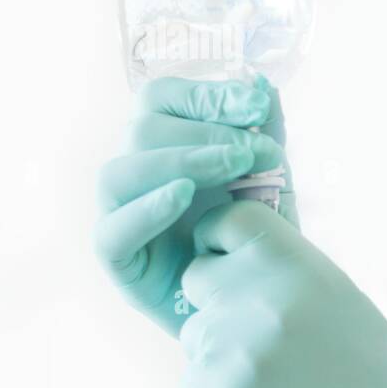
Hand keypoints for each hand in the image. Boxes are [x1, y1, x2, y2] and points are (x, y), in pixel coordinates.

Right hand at [93, 76, 293, 335]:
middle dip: (206, 132)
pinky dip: (148, 208)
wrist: (262, 303)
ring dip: (179, 161)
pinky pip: (113, 230)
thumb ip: (264, 132)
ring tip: (231, 166)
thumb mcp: (272, 180)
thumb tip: (261, 84)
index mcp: (169, 145)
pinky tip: (185, 196)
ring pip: (120, 173)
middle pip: (143, 129)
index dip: (205, 94)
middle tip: (253, 150)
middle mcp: (140, 175)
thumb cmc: (258, 235)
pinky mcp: (120, 260)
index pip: (163, 98)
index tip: (253, 106)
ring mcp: (124, 216)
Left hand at [178, 201, 386, 387]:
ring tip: (275, 384)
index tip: (230, 259)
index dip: (222, 239)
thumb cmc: (376, 387)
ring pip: (196, 335)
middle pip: (200, 277)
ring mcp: (234, 349)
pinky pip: (193, 381)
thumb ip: (296, 277)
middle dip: (217, 301)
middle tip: (258, 336)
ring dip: (220, 353)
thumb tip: (250, 251)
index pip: (230, 221)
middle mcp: (263, 300)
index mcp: (303, 270)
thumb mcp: (349, 310)